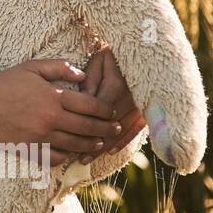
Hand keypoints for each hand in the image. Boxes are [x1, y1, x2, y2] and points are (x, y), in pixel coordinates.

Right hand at [0, 59, 125, 166]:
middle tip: (116, 130)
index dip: (106, 110)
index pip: (91, 106)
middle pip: (88, 127)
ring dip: (91, 145)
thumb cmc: (4, 82)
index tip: (113, 113)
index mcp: (53, 97)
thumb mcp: (32, 67)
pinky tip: (71, 154)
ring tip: (100, 144)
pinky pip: (54, 158)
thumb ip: (59, 67)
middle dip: (106, 129)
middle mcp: (50, 118)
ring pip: (75, 145)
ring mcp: (40, 136)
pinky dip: (65, 158)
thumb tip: (83, 75)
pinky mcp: (29, 149)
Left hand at [76, 45, 145, 163]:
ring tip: (85, 159)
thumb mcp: (99, 61)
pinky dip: (122, 142)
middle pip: (107, 126)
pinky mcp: (147, 110)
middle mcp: (129, 98)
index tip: (65, 137)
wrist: (144, 53)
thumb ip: (89, 80)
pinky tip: (109, 152)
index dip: (81, 125)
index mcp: (116, 85)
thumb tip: (81, 100)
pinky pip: (135, 129)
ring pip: (119, 132)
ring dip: (103, 147)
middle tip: (72, 155)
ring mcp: (140, 106)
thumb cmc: (113, 55)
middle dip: (90, 142)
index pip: (96, 110)